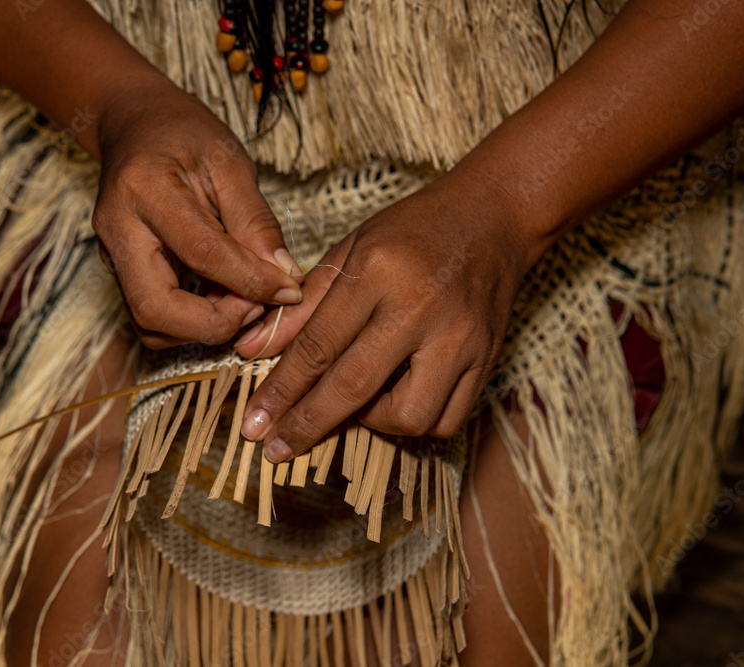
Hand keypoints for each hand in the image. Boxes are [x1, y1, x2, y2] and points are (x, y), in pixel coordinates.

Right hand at [91, 76, 301, 348]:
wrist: (135, 125)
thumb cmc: (183, 135)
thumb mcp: (231, 163)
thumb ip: (256, 222)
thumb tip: (284, 275)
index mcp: (146, 189)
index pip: (202, 253)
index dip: (251, 281)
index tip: (289, 289)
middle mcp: (118, 230)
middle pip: (155, 309)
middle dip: (215, 323)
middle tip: (258, 305)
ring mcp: (112, 255)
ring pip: (150, 325)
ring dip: (203, 327)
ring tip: (243, 299)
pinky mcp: (119, 272)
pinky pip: (153, 317)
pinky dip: (192, 321)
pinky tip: (223, 296)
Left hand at [234, 176, 531, 461]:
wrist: (493, 217)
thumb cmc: (412, 231)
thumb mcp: (349, 251)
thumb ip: (300, 306)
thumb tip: (251, 351)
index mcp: (380, 271)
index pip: (319, 345)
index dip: (281, 390)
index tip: (254, 423)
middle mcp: (421, 307)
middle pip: (354, 386)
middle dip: (307, 424)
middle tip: (275, 448)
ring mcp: (460, 337)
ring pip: (409, 416)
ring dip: (371, 423)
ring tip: (355, 405)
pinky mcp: (488, 358)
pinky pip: (447, 420)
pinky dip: (415, 423)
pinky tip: (394, 403)